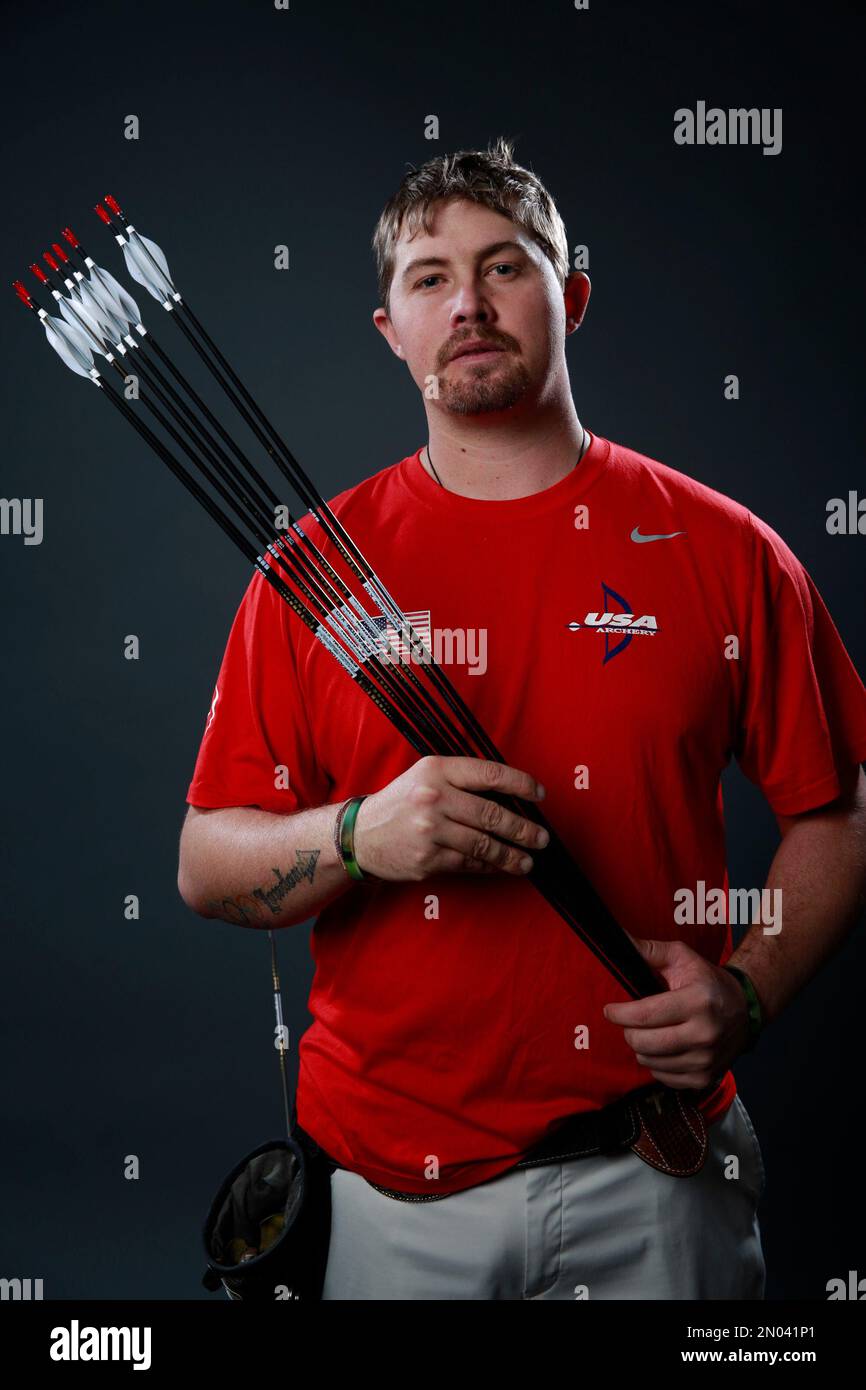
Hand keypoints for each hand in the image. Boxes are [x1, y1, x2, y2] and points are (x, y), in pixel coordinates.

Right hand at [350, 755, 549, 881]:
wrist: (360, 835)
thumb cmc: (401, 802)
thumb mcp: (425, 775)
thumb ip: (462, 779)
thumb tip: (512, 794)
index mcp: (436, 770)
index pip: (489, 774)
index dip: (520, 784)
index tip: (540, 794)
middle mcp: (434, 798)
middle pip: (493, 814)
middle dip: (524, 829)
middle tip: (542, 838)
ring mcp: (430, 831)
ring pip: (485, 844)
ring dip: (513, 855)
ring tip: (528, 860)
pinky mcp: (428, 859)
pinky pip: (470, 863)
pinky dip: (490, 866)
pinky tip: (501, 866)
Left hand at [602, 937, 751, 1089]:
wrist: (745, 1009)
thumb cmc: (708, 981)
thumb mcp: (682, 957)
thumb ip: (649, 951)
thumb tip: (618, 940)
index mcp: (698, 1001)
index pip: (645, 1015)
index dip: (620, 1014)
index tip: (609, 1010)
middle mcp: (704, 1033)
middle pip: (644, 1043)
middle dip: (628, 1031)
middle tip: (631, 1021)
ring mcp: (706, 1060)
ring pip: (650, 1062)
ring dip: (641, 1048)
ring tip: (650, 1032)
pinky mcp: (705, 1078)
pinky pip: (663, 1077)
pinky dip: (656, 1064)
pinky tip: (664, 1048)